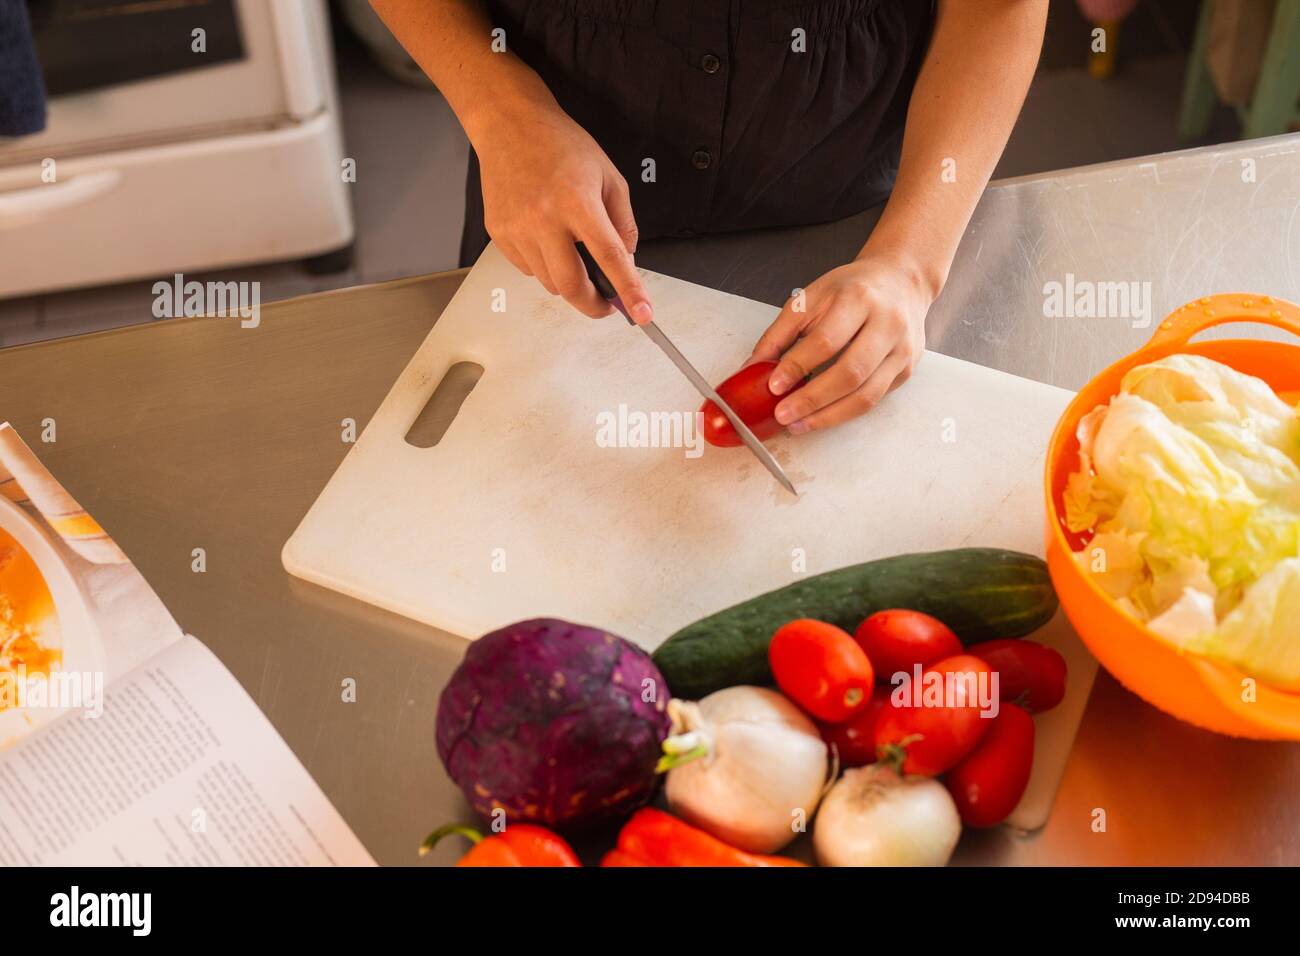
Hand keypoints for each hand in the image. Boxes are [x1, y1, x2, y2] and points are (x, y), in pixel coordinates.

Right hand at [474, 103, 651, 321]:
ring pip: (549, 282)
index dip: (628, 290)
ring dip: (568, 281)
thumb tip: (627, 261)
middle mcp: (544, 219)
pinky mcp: (499, 234)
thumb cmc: (561, 145)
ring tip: (573, 253)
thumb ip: (623, 221)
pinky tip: (547, 239)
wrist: (510, 126)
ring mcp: (517, 229)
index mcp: (578, 202)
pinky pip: (528, 269)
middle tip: (607, 304)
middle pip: (571, 286)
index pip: (609, 257)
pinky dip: (544, 266)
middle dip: (593, 305)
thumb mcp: (608, 176)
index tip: (641, 313)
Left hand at [748, 251, 932, 432]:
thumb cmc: (853, 288)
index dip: (798, 367)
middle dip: (812, 400)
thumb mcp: (811, 297)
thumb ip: (780, 333)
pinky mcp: (906, 369)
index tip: (774, 386)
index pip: (826, 341)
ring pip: (866, 395)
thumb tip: (752, 368)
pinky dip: (844, 413)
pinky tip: (821, 416)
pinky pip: (874, 400)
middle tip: (783, 414)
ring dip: (828, 416)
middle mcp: (887, 324)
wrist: (901, 281)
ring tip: (798, 424)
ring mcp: (901, 350)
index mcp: (859, 299)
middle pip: (850, 373)